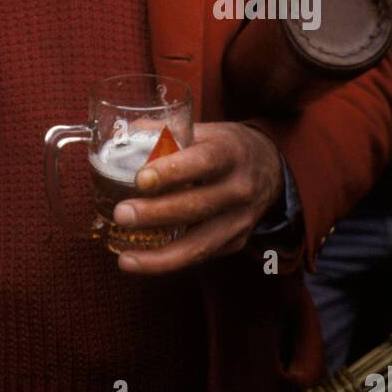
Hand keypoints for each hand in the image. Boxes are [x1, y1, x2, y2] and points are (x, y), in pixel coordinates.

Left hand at [111, 121, 284, 274]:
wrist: (270, 168)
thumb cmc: (226, 146)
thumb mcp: (204, 130)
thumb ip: (166, 132)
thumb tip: (122, 135)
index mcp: (229, 153)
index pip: (203, 162)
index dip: (172, 171)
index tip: (140, 179)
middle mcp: (239, 188)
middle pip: (197, 206)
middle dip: (156, 214)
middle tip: (121, 214)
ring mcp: (240, 220)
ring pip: (201, 244)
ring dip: (161, 256)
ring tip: (126, 259)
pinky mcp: (236, 241)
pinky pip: (202, 256)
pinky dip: (170, 262)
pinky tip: (142, 261)